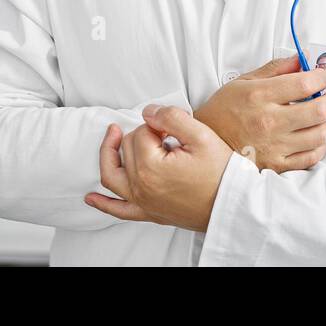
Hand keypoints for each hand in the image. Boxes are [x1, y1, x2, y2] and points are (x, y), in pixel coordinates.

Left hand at [85, 105, 233, 232]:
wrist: (234, 205)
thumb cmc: (222, 174)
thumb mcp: (201, 136)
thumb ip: (171, 117)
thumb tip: (148, 112)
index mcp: (150, 167)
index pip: (141, 131)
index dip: (158, 123)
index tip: (176, 128)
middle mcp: (140, 187)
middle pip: (127, 148)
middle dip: (144, 135)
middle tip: (168, 134)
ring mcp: (143, 202)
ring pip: (112, 174)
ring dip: (108, 154)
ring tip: (113, 136)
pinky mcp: (149, 213)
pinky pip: (118, 210)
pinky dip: (103, 203)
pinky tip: (91, 197)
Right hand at [194, 56, 325, 172]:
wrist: (206, 143)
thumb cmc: (225, 110)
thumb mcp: (244, 81)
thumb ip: (276, 68)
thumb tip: (303, 59)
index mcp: (260, 95)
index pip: (305, 82)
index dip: (322, 76)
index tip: (323, 76)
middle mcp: (269, 121)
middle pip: (320, 109)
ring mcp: (274, 146)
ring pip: (319, 134)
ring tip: (318, 117)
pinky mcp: (277, 165)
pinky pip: (311, 157)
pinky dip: (318, 146)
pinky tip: (311, 137)